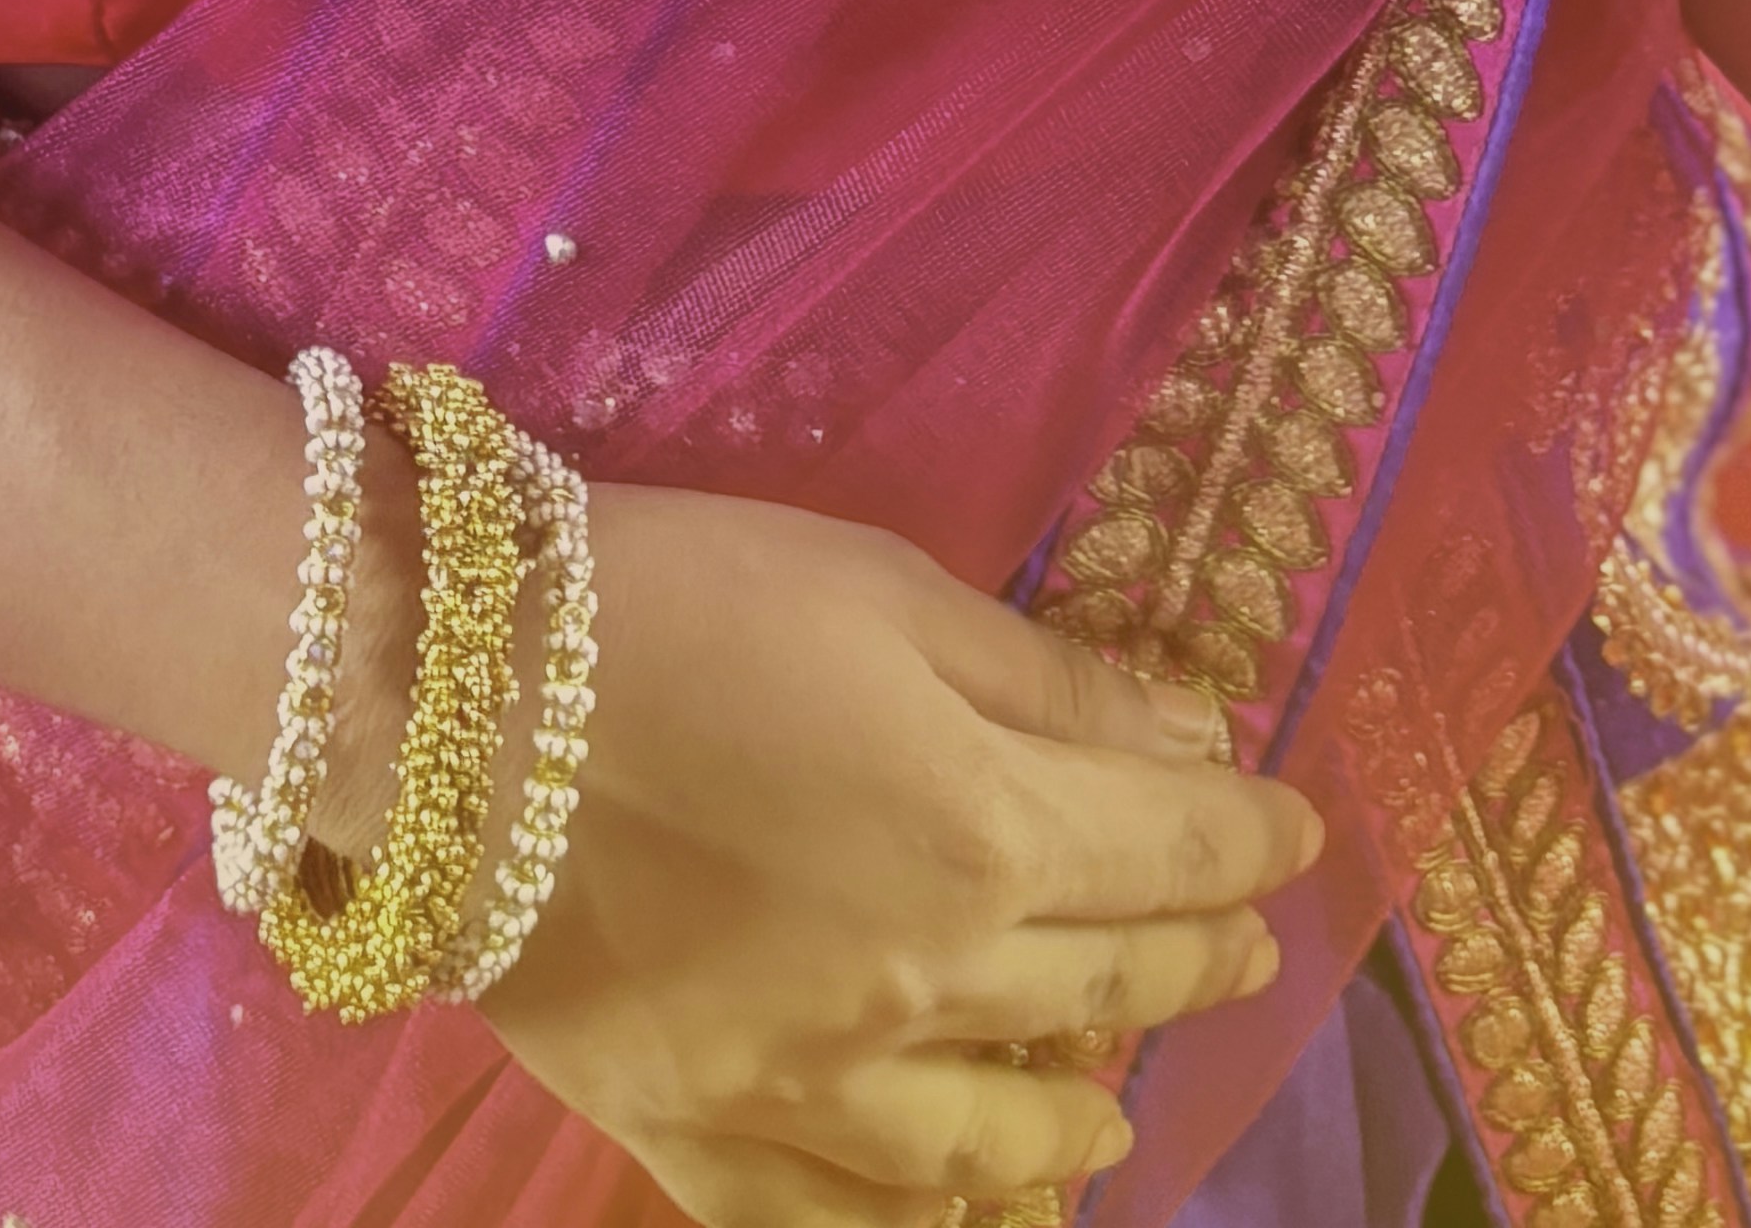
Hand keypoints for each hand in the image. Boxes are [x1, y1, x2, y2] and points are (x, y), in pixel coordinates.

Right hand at [472, 484, 1315, 1221]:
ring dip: (1080, 1126)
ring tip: (1121, 1116)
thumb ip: (1048, 681)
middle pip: (1104, 984)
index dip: (1248, 831)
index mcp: (986, 831)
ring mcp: (815, 1086)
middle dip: (1193, 956)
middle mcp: (929, 985)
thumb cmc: (685, 604)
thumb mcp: (886, 587)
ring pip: (993, 1144)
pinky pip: (835, 1221)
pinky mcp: (701, 1134)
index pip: (1169, 843)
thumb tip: (1192, 733)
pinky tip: (962, 1225)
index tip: (1294, 824)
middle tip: (1240, 944)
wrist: (456, 707)